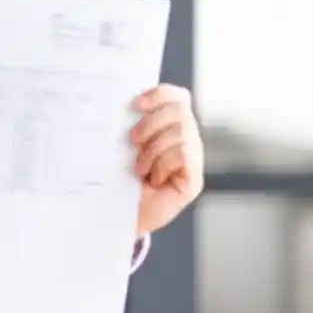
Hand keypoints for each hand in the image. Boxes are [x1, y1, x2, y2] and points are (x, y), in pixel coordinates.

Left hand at [129, 84, 204, 236]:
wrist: (118, 218)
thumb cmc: (119, 181)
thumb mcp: (120, 148)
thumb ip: (127, 125)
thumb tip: (119, 103)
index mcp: (169, 128)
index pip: (178, 97)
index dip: (161, 94)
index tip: (137, 103)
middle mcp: (185, 140)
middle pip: (180, 110)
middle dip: (151, 123)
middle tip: (133, 140)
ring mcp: (193, 160)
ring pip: (182, 131)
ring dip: (154, 148)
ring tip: (140, 167)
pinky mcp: (194, 179)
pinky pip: (184, 154)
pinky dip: (163, 163)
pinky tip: (154, 178)